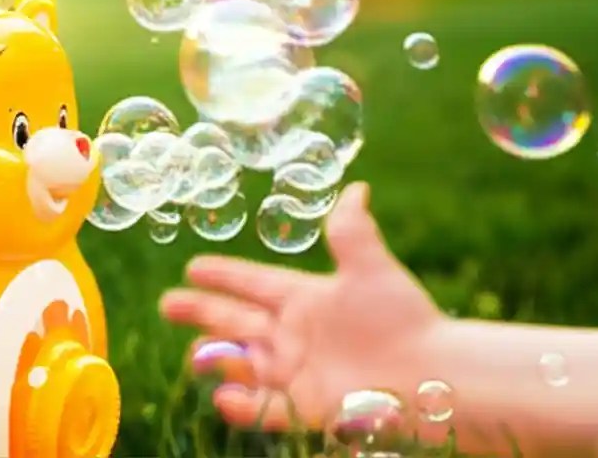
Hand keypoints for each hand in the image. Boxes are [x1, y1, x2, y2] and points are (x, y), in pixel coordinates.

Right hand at [160, 182, 445, 430]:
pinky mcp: (307, 409)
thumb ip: (351, 232)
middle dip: (202, 313)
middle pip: (238, 321)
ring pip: (246, 364)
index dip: (225, 275)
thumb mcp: (370, 267)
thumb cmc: (403, 318)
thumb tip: (357, 188)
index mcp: (309, 298)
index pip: (256, 284)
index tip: (193, 267)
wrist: (432, 373)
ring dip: (219, 359)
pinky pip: (266, 408)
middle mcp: (298, 336)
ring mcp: (300, 373)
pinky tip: (222, 398)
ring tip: (194, 357)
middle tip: (166, 304)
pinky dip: (243, 404)